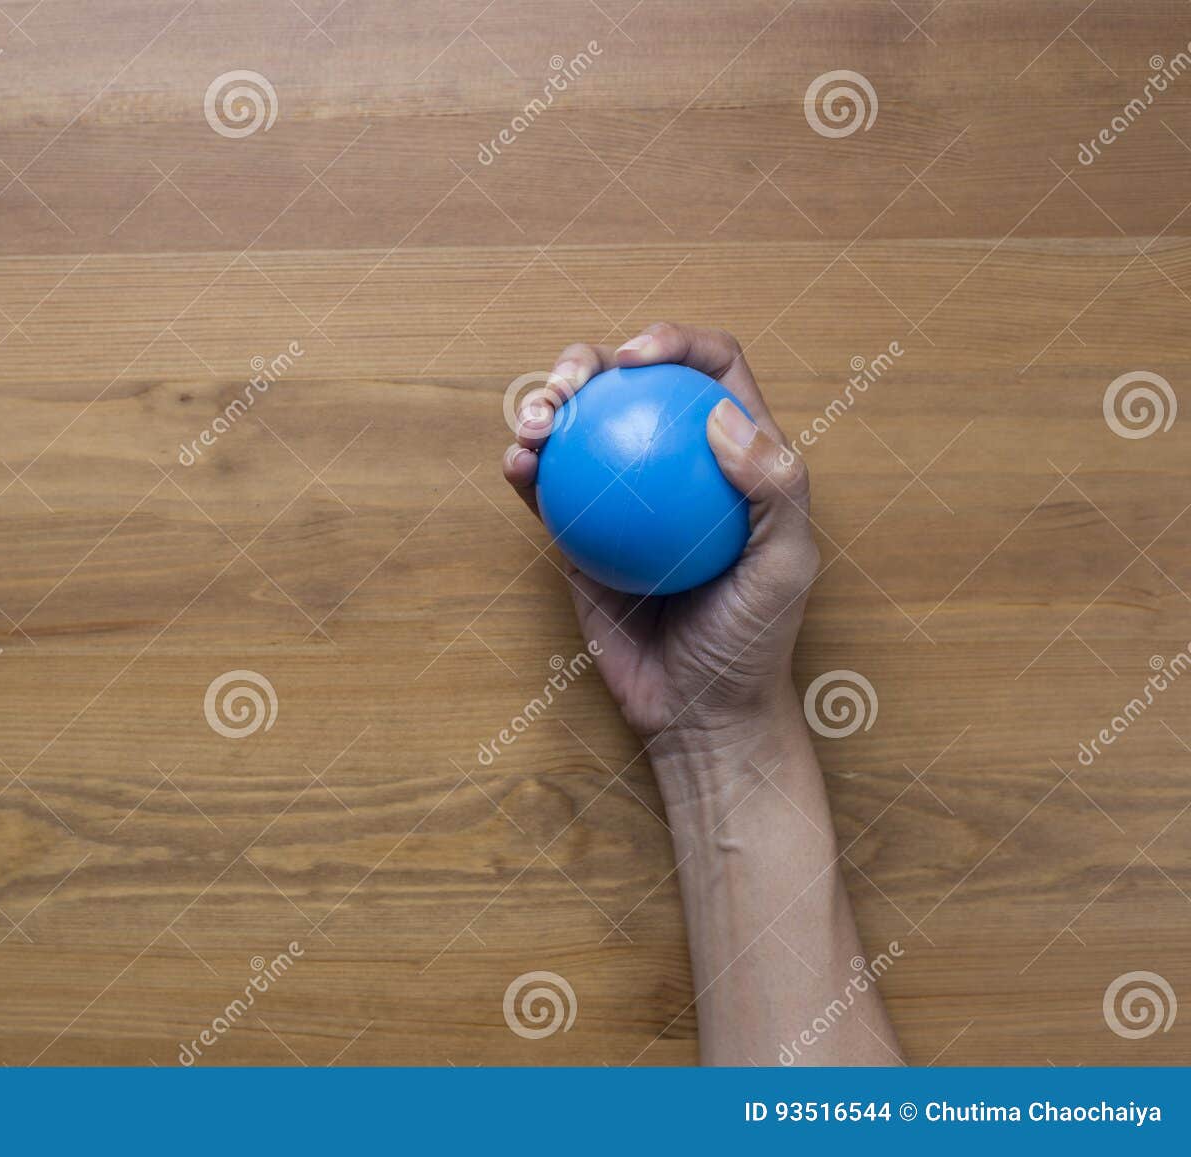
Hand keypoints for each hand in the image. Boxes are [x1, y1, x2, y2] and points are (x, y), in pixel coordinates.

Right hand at [502, 323, 819, 769]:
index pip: (708, 369)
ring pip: (579, 427)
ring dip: (544, 402)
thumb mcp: (787, 567)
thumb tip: (719, 414)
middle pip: (628, 384)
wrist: (698, 712)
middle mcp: (673, 462)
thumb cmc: (754, 642)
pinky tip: (518, 463)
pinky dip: (526, 467)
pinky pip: (547, 487)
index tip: (638, 356)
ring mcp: (620, 495)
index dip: (674, 341)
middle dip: (590, 359)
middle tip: (568, 382)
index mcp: (734, 452)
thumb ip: (774, 488)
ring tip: (534, 420)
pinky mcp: (578, 532)